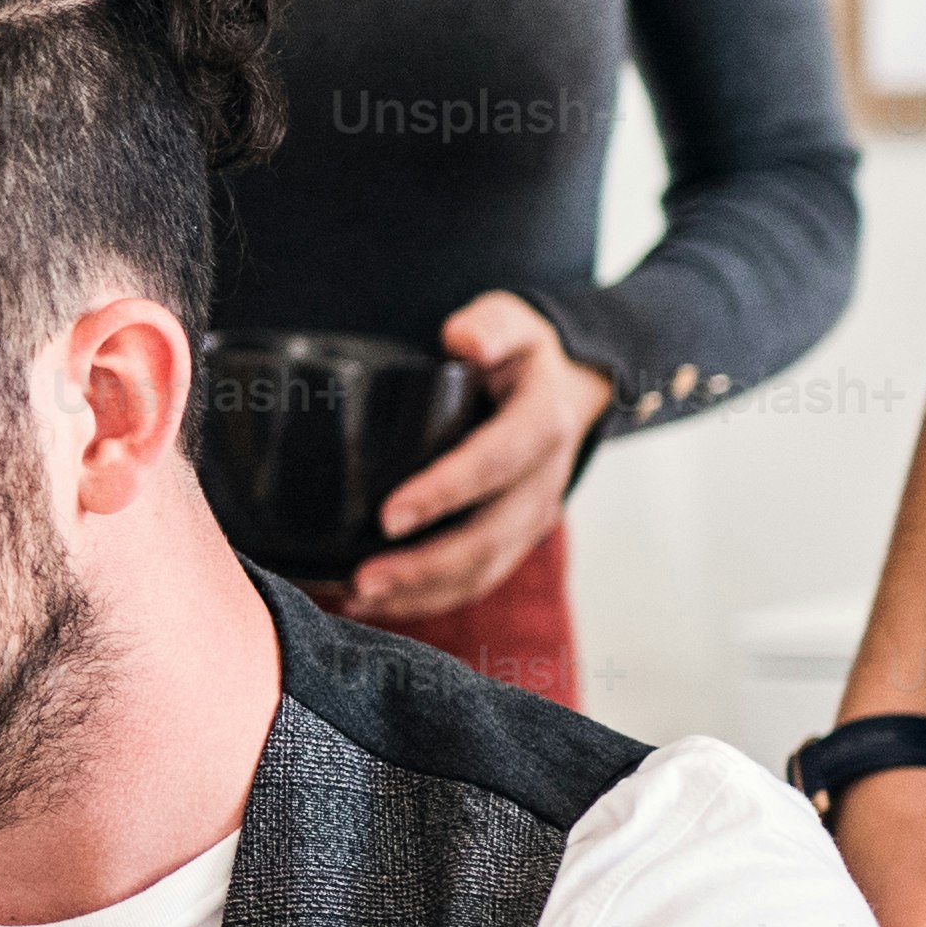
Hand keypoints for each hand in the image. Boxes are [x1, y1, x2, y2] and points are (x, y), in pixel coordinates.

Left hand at [338, 292, 615, 623]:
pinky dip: (427, 599)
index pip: (493, 463)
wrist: (566, 390)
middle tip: (362, 578)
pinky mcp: (515, 540)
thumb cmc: (521, 355)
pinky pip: (476, 581)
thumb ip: (489, 325)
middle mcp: (544, 480)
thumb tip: (462, 340)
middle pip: (489, 536)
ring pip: (483, 571)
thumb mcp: (512, 321)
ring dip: (421, 593)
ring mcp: (533, 517)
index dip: (445, 492)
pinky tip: (376, 604)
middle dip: (425, 565)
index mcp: (543, 424)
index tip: (390, 514)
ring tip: (358, 599)